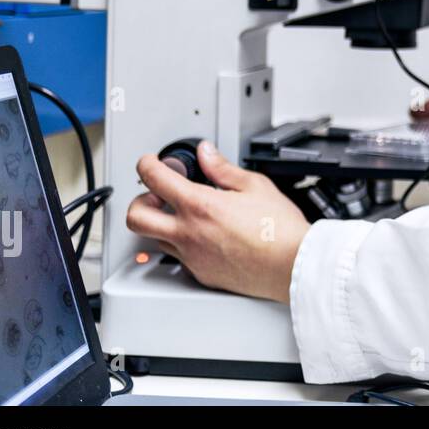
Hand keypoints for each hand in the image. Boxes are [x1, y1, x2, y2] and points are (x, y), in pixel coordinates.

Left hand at [126, 141, 310, 302]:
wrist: (292, 265)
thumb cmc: (280, 230)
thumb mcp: (255, 185)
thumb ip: (223, 169)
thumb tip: (207, 154)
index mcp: (200, 206)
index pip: (154, 178)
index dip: (147, 165)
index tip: (152, 163)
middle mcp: (188, 233)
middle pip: (136, 217)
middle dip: (140, 201)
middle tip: (156, 195)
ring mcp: (192, 257)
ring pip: (154, 240)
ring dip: (161, 224)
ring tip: (183, 216)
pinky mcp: (200, 274)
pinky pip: (179, 257)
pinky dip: (184, 244)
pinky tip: (204, 237)